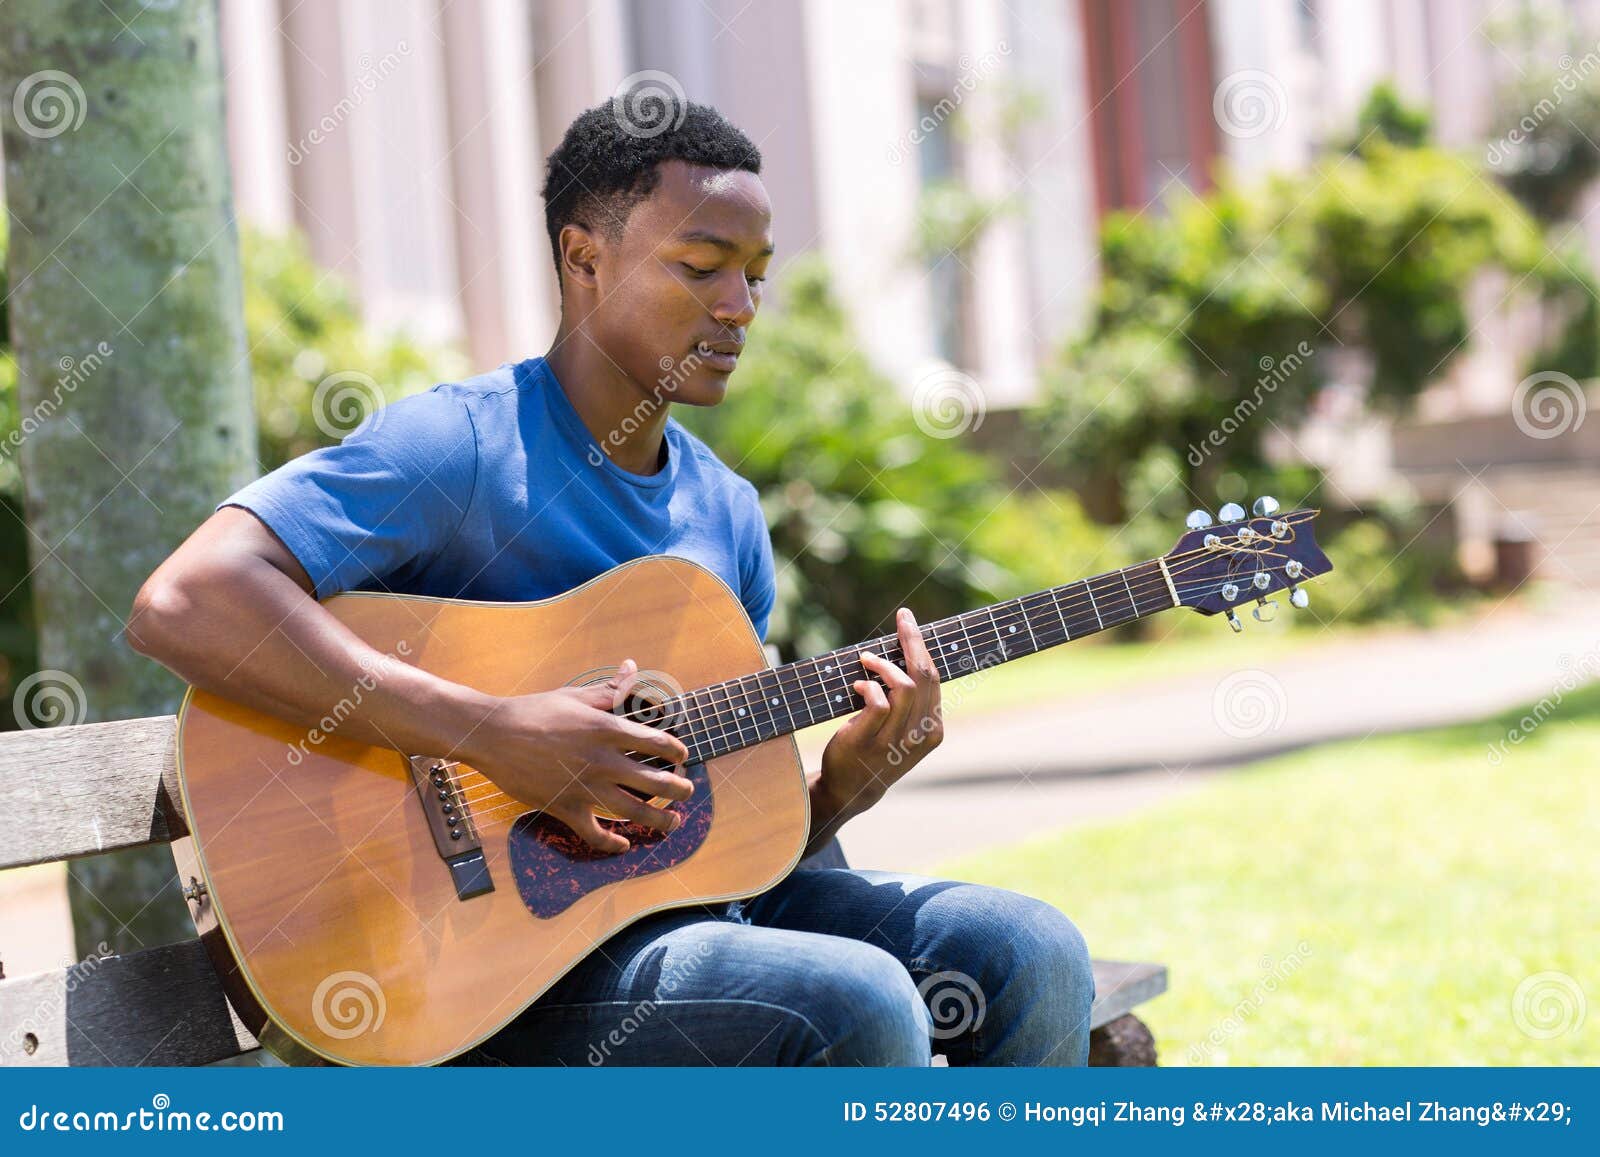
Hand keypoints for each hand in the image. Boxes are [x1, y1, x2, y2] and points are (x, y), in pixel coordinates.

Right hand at [459, 659, 691, 852]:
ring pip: (633, 811)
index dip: (677, 751)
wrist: (493, 734)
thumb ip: (610, 688)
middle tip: (687, 792)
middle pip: (655, 781)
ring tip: (673, 822)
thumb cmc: (534, 710)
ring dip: (659, 819)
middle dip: (679, 789)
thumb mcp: (576, 695)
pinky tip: (623, 845)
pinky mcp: (565, 807)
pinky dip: (611, 843)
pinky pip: (594, 833)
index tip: (682, 757)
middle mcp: (603, 760)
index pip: (658, 743)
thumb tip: (633, 667)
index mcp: (608, 729)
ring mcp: (585, 787)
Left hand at [817, 607, 943, 821]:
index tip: (908, 621)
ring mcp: (897, 740)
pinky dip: (868, 686)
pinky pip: (878, 701)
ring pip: (903, 685)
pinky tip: (858, 686)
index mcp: (933, 730)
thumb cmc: (875, 750)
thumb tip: (903, 651)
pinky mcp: (871, 741)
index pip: (933, 678)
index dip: (921, 645)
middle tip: (901, 619)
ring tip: (866, 660)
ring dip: (883, 665)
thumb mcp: (901, 729)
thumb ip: (909, 701)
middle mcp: (921, 735)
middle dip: (912, 640)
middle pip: (923, 675)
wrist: (851, 789)